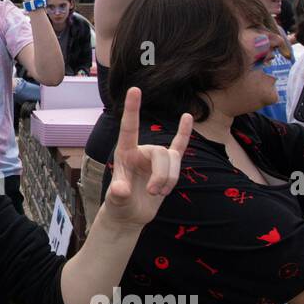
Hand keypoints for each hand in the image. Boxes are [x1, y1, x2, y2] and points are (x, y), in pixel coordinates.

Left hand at [102, 87, 193, 227]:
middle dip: (163, 176)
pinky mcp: (168, 167)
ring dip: (170, 180)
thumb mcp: (116, 201)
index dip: (132, 109)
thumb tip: (121, 190)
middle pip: (161, 154)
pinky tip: (187, 118)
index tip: (134, 89)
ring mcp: (155, 158)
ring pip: (173, 161)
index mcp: (125, 153)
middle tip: (153, 192)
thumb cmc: (119, 204)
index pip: (129, 128)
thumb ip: (118, 194)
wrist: (130, 214)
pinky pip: (179, 147)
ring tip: (158, 193)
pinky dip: (184, 133)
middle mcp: (141, 151)